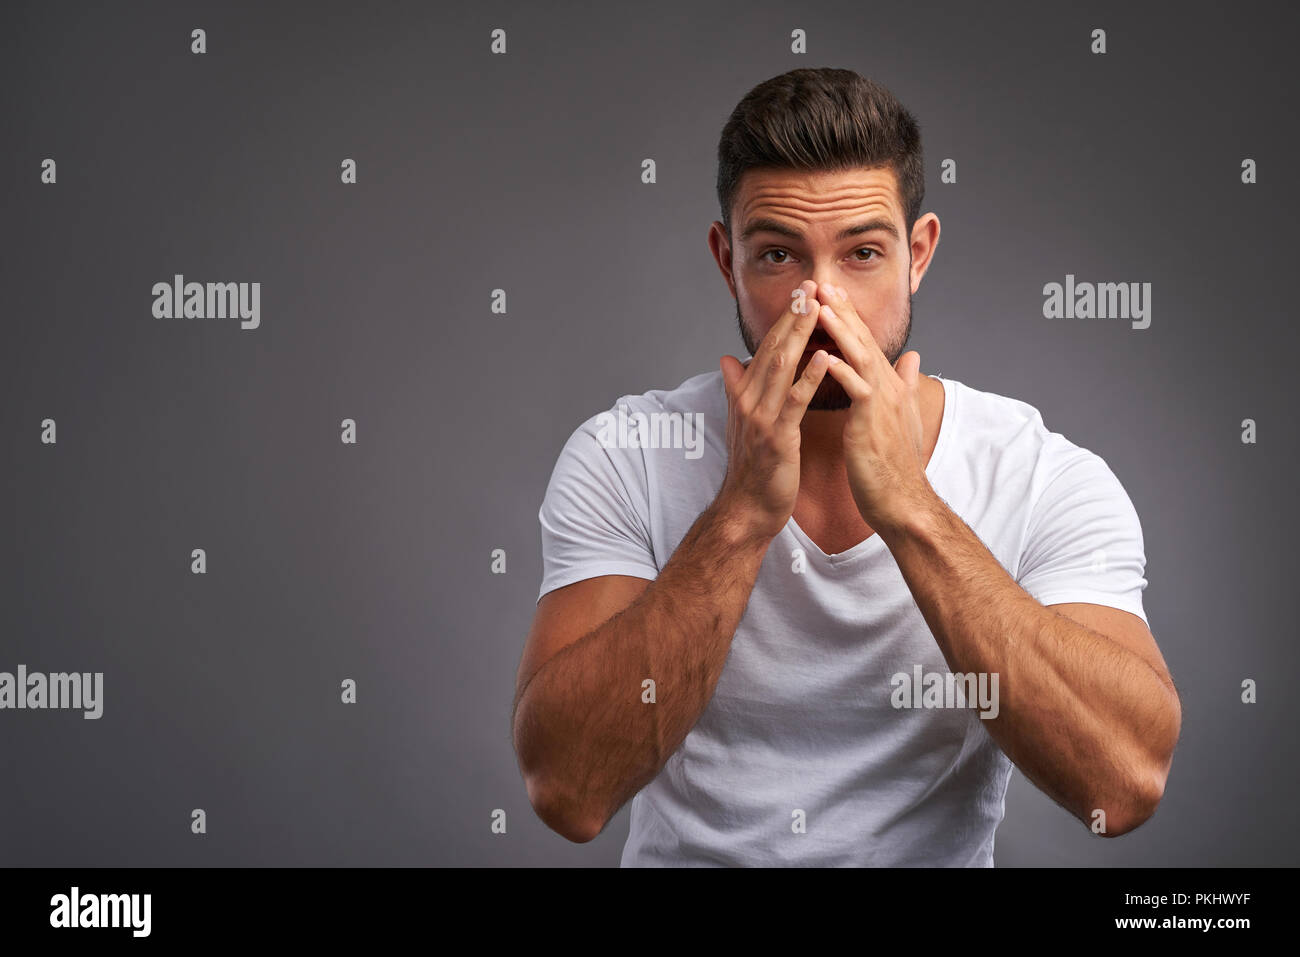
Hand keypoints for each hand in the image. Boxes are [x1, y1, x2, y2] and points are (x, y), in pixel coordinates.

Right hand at [716, 281, 830, 542]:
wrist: (747, 508)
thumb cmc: (753, 468)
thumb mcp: (742, 422)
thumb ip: (736, 388)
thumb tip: (727, 360)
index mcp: (747, 394)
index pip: (768, 348)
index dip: (785, 319)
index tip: (803, 291)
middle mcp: (750, 400)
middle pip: (774, 349)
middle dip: (794, 316)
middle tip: (812, 284)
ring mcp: (761, 418)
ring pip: (782, 367)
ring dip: (800, 335)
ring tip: (818, 307)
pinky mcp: (776, 437)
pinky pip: (794, 401)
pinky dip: (808, 377)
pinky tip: (823, 356)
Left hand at [814, 282, 932, 533]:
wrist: (901, 501)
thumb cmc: (896, 463)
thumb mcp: (903, 417)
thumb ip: (906, 384)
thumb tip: (912, 358)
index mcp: (887, 385)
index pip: (865, 343)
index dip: (849, 316)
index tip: (831, 292)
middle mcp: (887, 387)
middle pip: (863, 341)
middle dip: (843, 311)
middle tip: (822, 284)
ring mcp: (881, 402)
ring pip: (860, 357)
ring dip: (841, 330)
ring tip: (821, 306)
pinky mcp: (871, 421)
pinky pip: (856, 389)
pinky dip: (842, 370)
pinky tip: (826, 355)